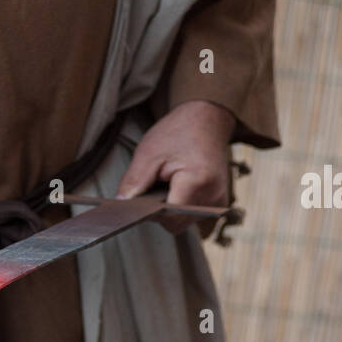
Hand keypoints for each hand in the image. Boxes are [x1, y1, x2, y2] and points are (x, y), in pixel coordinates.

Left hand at [115, 100, 235, 233]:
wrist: (207, 119)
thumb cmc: (179, 132)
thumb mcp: (148, 153)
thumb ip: (134, 182)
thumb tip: (121, 205)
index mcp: (198, 181)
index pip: (169, 218)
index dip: (151, 213)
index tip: (141, 201)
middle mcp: (214, 194)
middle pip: (177, 223)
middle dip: (161, 211)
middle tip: (155, 186)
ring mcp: (220, 199)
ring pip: (184, 221)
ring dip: (172, 209)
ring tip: (170, 183)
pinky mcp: (220, 200)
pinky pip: (193, 215)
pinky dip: (182, 206)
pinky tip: (179, 188)